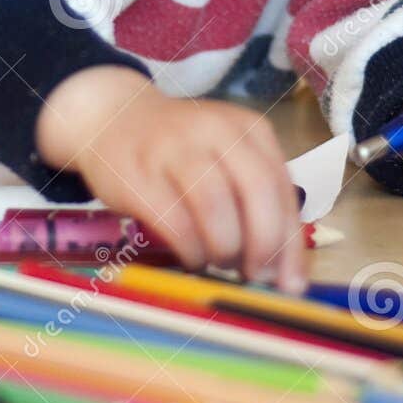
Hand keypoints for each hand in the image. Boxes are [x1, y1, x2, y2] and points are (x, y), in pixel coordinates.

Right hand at [36, 66, 306, 290]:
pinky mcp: (139, 176)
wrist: (113, 119)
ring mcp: (174, 150)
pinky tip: (192, 256)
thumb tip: (284, 272)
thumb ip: (259, 202)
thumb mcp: (227, 158)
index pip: (281, 188)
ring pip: (216, 209)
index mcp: (249, 128)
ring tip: (219, 260)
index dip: (290, 242)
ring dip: (224, 249)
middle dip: (263, 246)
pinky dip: (192, 252)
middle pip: (256, 192)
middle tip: (254, 274)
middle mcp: (216, 131)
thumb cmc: (181, 150)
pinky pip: (176, 225)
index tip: (290, 283)